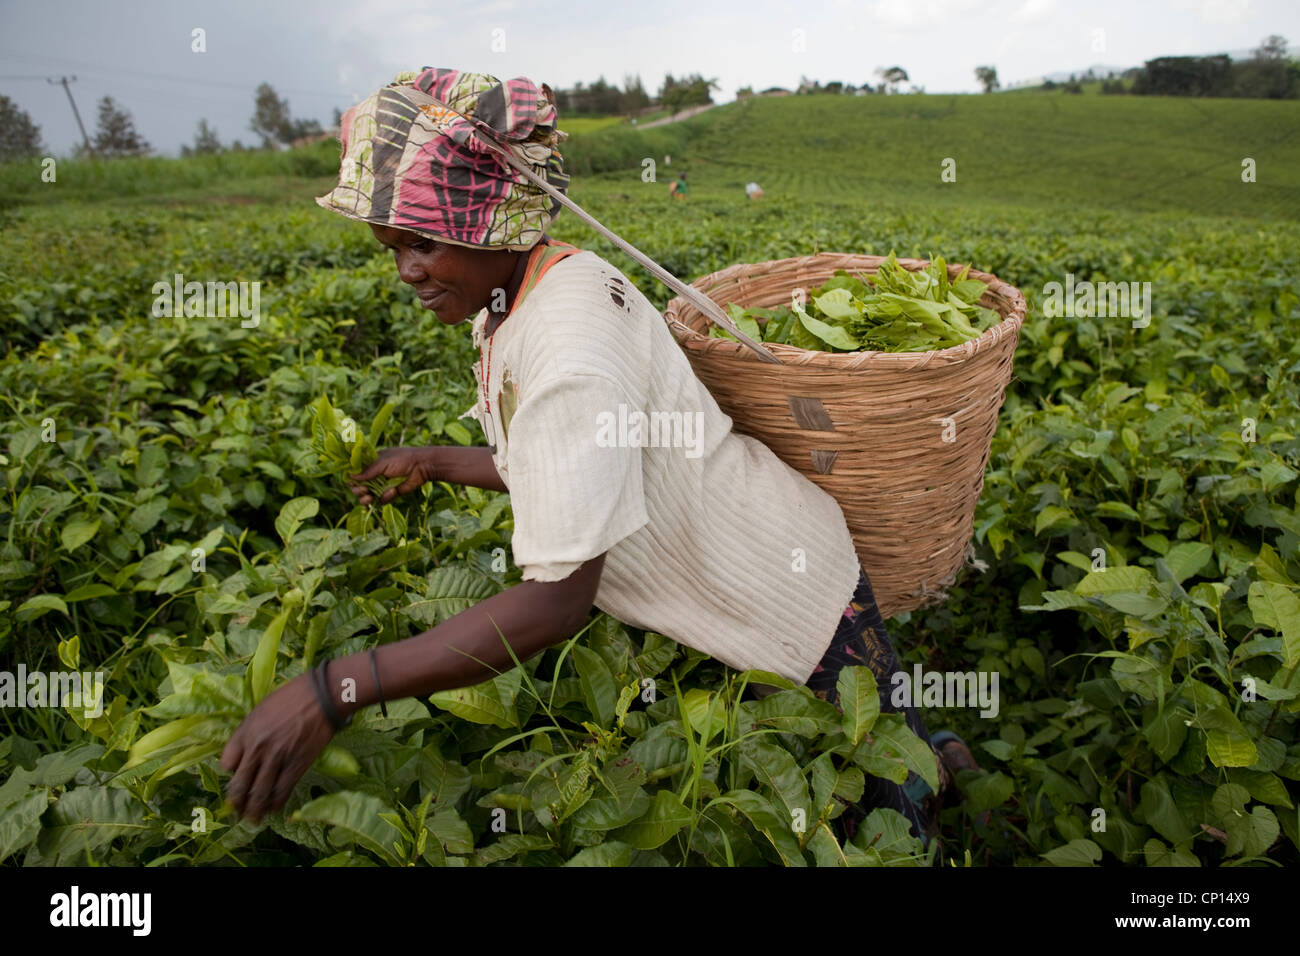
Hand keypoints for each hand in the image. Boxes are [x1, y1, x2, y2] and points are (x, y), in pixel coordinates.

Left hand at [220, 674, 334, 824]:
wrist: (323, 697)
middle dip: (236, 802)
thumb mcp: (262, 709)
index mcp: (246, 731)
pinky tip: (273, 809)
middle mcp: (257, 748)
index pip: (225, 762)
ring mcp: (276, 758)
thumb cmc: (293, 696)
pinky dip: (275, 804)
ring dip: (253, 810)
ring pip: (259, 793)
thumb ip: (250, 731)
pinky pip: (281, 791)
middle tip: (236, 812)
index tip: (235, 777)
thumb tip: (247, 753)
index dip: (229, 773)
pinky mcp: (296, 765)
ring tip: (252, 819)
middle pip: (239, 784)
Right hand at [349, 446, 437, 505]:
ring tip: (369, 497)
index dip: (352, 480)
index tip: (352, 482)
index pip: (355, 474)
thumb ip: (368, 471)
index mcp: (371, 464)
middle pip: (358, 487)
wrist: (422, 467)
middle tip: (363, 491)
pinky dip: (385, 498)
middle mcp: (374, 476)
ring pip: (367, 497)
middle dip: (358, 491)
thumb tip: (350, 476)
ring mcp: (382, 486)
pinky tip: (392, 491)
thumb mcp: (383, 462)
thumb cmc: (402, 459)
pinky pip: (381, 500)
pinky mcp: (390, 494)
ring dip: (366, 499)